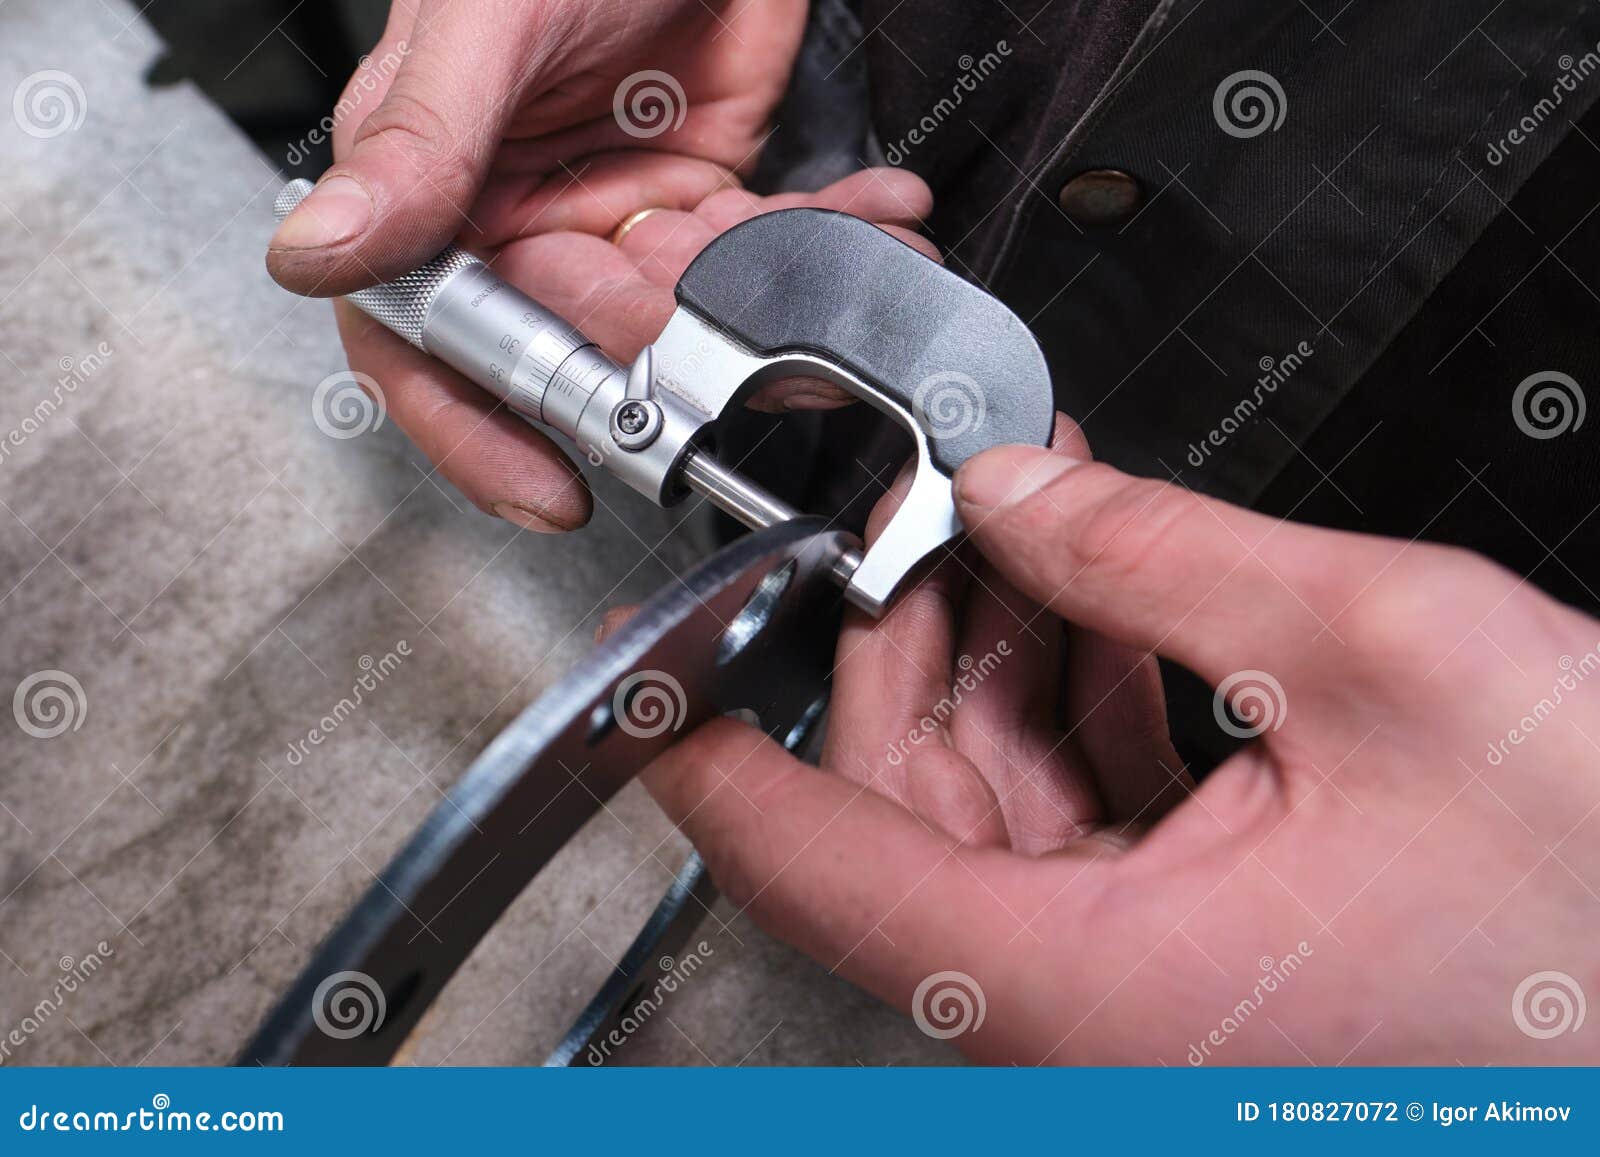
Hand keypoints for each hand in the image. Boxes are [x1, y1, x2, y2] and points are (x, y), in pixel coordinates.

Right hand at [270, 0, 908, 531]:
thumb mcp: (483, 22)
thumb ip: (414, 145)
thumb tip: (313, 255)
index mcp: (438, 189)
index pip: (432, 341)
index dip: (477, 427)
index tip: (548, 489)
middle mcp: (523, 215)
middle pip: (582, 346)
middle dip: (674, 366)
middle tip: (748, 364)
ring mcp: (618, 207)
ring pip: (690, 310)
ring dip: (777, 306)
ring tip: (853, 284)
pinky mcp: (702, 185)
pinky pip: (758, 247)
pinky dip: (827, 241)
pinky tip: (880, 222)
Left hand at [642, 419, 1599, 1063]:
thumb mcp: (1373, 656)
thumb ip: (1160, 556)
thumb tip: (1019, 495)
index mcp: (1085, 980)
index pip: (815, 865)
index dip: (706, 757)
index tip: (650, 682)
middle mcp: (1088, 1013)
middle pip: (899, 809)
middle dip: (903, 639)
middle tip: (930, 516)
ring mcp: (1140, 995)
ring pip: (990, 810)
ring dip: (1001, 660)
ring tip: (1034, 532)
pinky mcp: (1198, 960)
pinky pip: (1083, 825)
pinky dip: (1082, 709)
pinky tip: (1110, 610)